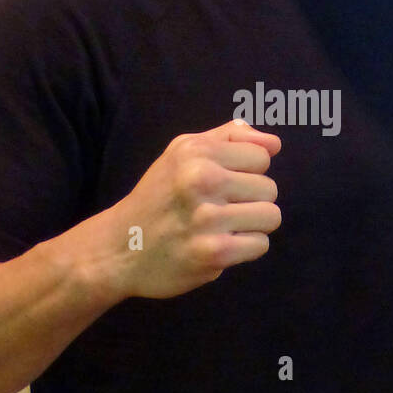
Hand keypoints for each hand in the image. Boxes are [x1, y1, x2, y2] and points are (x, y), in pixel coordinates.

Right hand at [106, 119, 281, 298]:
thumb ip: (227, 139)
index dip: (247, 172)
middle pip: (269, 188)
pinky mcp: (214, 253)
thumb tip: (273, 143)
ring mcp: (208, 218)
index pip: (262, 157)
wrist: (118, 247)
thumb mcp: (181, 152)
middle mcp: (203, 180)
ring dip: (252, 226)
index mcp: (197, 152)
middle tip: (221, 209)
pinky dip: (245, 248)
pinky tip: (221, 245)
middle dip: (251, 200)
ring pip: (270, 216)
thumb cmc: (156, 197)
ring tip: (224, 227)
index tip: (224, 184)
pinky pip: (260, 244)